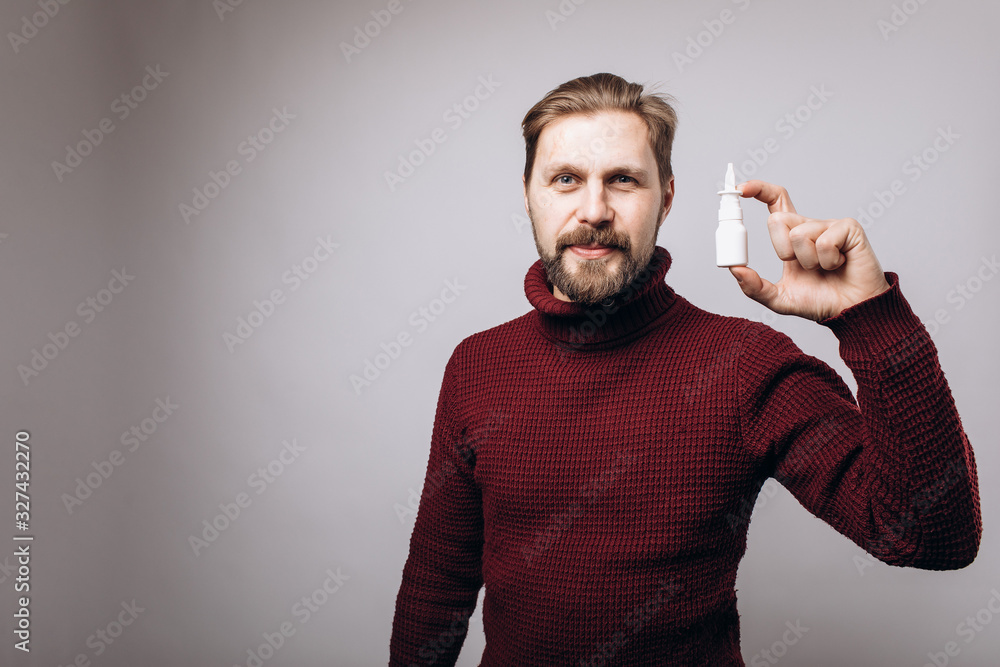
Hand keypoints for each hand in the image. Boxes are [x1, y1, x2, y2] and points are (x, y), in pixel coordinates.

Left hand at [728, 180, 890, 320]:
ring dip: (808, 261)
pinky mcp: (849, 228)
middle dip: (782, 250)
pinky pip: (824, 241)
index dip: (758, 190)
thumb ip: (754, 287)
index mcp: (792, 236)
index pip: (775, 202)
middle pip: (777, 219)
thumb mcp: (779, 298)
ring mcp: (830, 225)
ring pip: (799, 233)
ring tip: (825, 269)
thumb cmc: (821, 301)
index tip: (739, 189)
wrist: (850, 311)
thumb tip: (734, 269)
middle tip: (801, 266)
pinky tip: (840, 264)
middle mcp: (810, 226)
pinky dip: (828, 261)